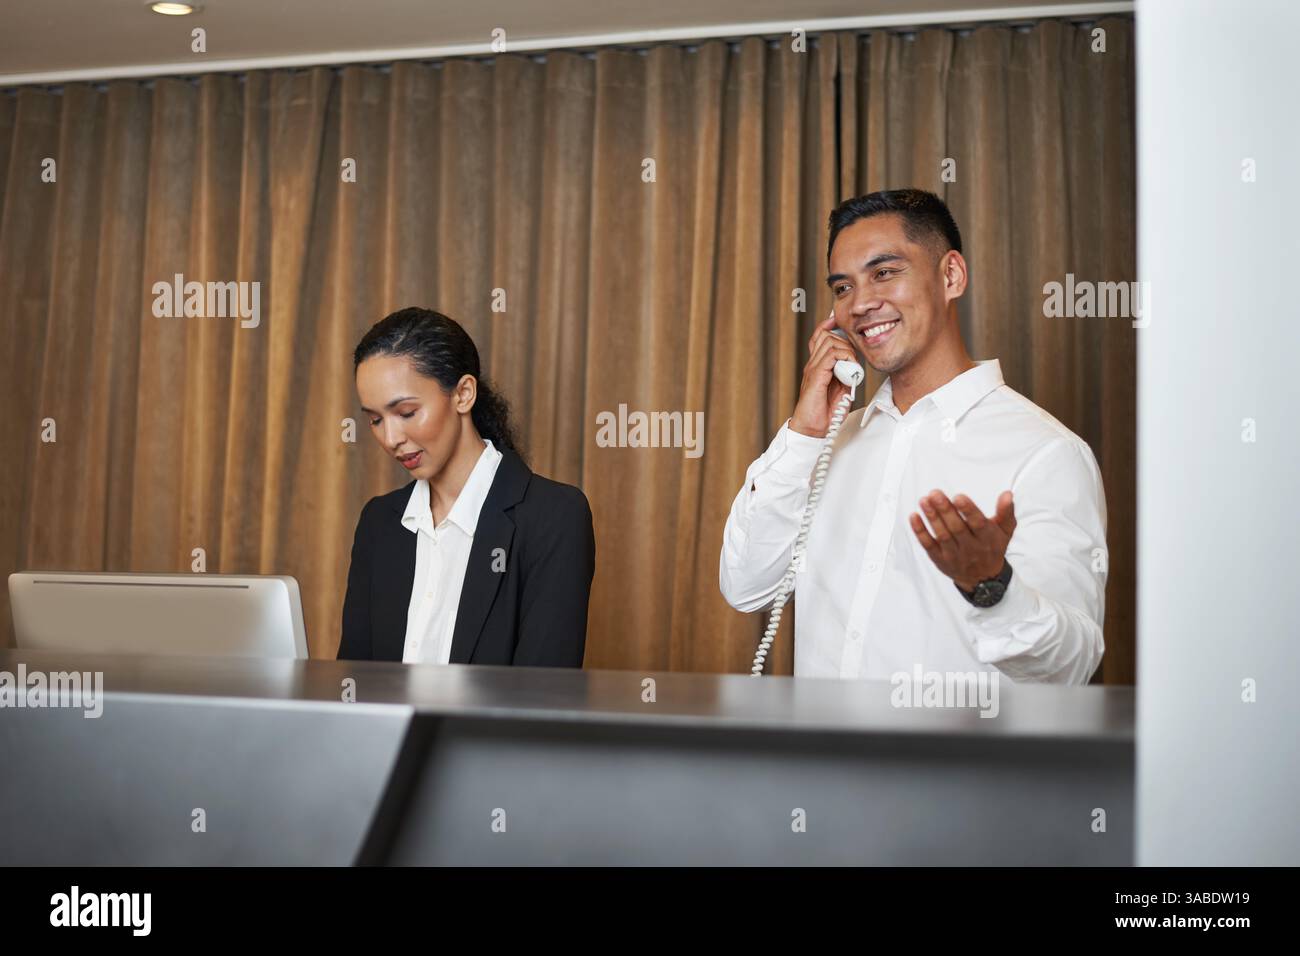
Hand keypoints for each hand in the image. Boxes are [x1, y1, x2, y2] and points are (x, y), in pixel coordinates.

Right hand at [790, 311, 858, 437]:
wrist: (813, 428)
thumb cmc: (825, 412)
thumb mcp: (841, 389)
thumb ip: (847, 375)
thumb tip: (856, 366)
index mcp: (817, 365)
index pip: (820, 336)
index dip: (830, 326)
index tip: (840, 323)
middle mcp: (813, 364)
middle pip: (827, 336)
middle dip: (846, 341)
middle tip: (854, 357)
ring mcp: (812, 369)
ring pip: (829, 343)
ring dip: (846, 350)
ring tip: (853, 366)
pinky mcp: (815, 376)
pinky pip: (830, 356)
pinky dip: (844, 358)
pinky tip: (849, 369)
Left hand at [909, 490, 1015, 591]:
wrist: (983, 579)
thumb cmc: (993, 548)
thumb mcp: (1005, 531)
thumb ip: (1006, 512)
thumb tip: (1007, 494)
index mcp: (987, 538)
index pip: (978, 524)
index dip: (968, 510)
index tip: (958, 497)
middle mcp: (971, 548)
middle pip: (957, 528)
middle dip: (945, 510)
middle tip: (935, 494)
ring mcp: (954, 555)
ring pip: (942, 535)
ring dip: (932, 517)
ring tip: (924, 501)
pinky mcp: (940, 559)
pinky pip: (928, 545)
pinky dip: (920, 531)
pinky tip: (914, 516)